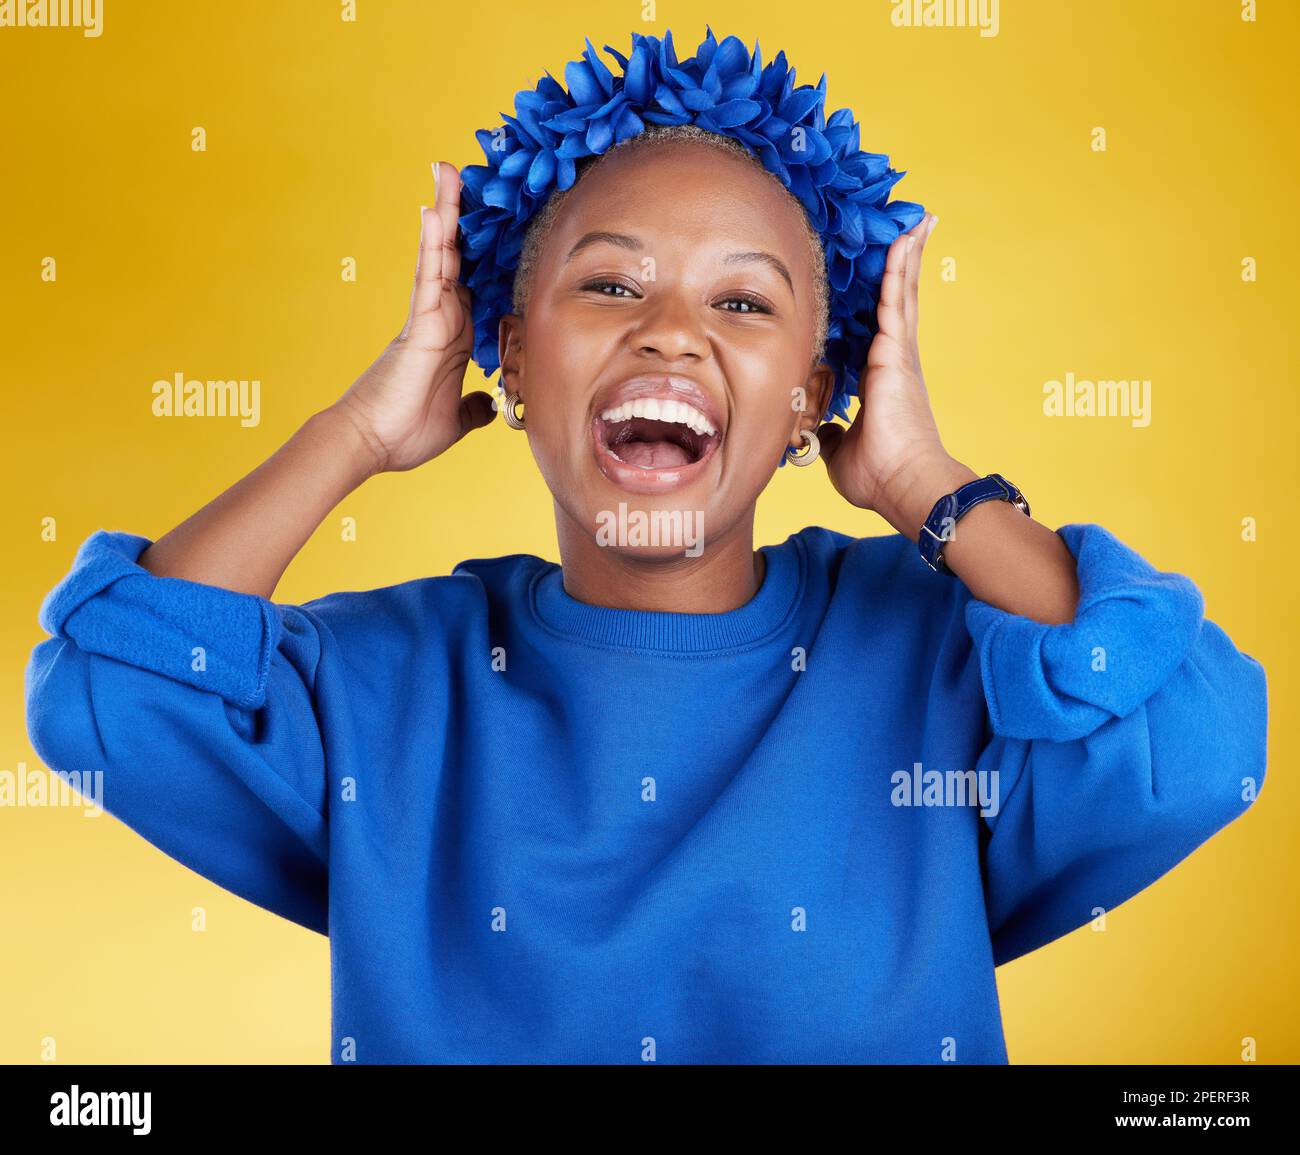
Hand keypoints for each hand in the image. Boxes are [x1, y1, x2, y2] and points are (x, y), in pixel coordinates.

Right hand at [331, 162, 495, 473]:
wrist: (369, 444)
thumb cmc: (403, 433)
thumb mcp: (455, 422)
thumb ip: (473, 409)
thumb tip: (490, 405)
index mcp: (452, 338)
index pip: (471, 285)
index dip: (481, 255)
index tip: (492, 223)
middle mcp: (439, 319)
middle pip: (454, 257)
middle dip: (460, 218)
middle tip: (462, 174)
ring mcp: (428, 317)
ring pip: (440, 255)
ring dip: (445, 214)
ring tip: (448, 171)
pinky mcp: (418, 324)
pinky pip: (428, 276)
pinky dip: (433, 245)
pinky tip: (434, 212)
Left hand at [817, 213, 974, 535]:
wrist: (904, 485)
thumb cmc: (879, 474)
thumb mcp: (839, 449)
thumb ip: (828, 432)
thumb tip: (815, 429)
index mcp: (881, 377)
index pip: (877, 326)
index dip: (880, 298)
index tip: (881, 274)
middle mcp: (894, 359)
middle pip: (896, 299)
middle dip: (902, 264)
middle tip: (911, 228)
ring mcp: (898, 352)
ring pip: (900, 290)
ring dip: (905, 254)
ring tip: (916, 220)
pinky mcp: (896, 352)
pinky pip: (895, 299)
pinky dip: (899, 268)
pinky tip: (903, 239)